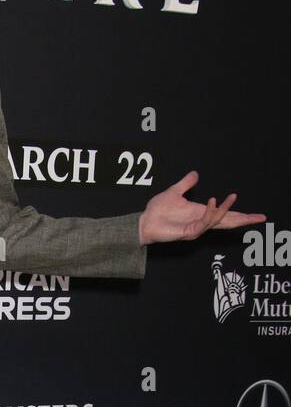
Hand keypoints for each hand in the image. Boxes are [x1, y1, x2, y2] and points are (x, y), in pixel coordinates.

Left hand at [138, 170, 266, 244]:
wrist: (144, 221)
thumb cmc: (157, 210)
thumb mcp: (174, 192)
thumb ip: (186, 183)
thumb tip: (196, 174)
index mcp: (201, 213)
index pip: (226, 215)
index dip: (241, 214)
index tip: (257, 215)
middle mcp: (201, 222)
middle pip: (228, 222)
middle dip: (245, 220)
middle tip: (261, 217)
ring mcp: (196, 228)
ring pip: (218, 220)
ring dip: (226, 209)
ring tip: (232, 196)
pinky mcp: (189, 232)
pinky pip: (204, 222)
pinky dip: (210, 212)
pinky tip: (213, 202)